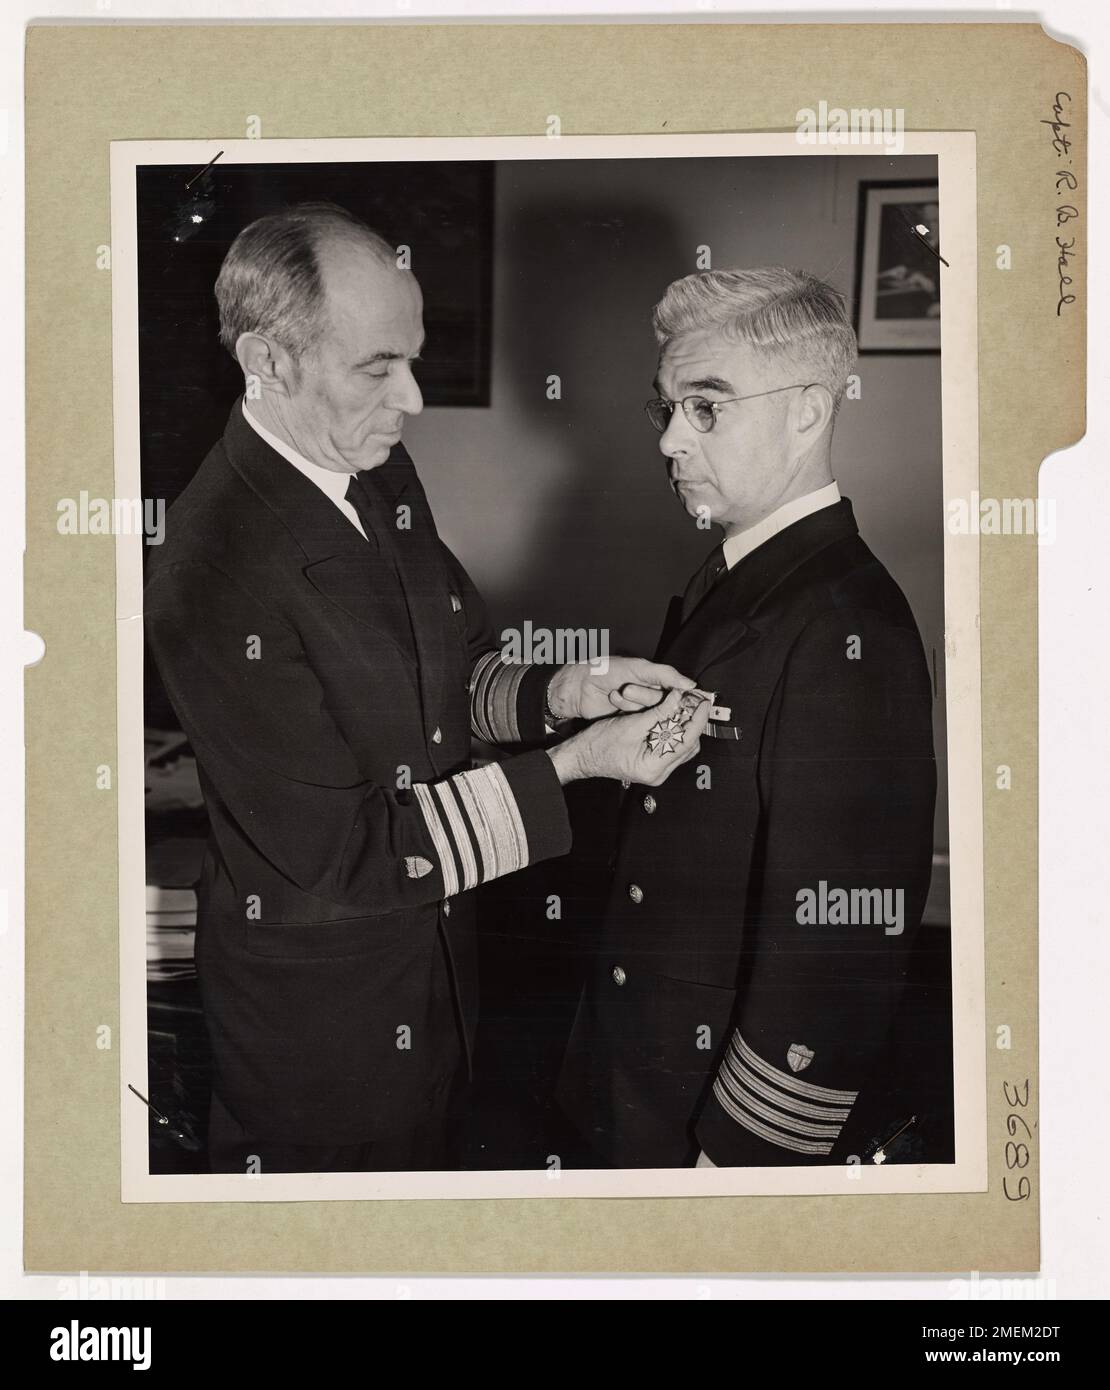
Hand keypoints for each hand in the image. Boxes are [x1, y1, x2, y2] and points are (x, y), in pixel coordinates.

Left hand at [546, 657, 697, 721]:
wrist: (578, 687)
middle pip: (662, 704)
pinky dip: (627, 714)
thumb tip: (690, 684)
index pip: (677, 691)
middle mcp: (649, 695)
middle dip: (645, 697)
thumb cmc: (605, 670)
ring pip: (649, 714)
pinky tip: (616, 703)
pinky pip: (637, 723)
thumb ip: (664, 675)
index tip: (684, 701)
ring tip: (617, 692)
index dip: (680, 696)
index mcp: (655, 679)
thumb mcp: (637, 667)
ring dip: (633, 704)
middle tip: (628, 689)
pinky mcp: (628, 722)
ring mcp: (638, 709)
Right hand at [547, 688, 709, 786]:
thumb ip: (659, 712)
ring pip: (682, 745)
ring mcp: (657, 769)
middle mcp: (658, 772)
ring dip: (683, 725)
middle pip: (688, 744)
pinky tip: (671, 716)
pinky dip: (673, 730)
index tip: (702, 703)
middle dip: (692, 721)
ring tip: (683, 706)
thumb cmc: (598, 744)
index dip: (697, 720)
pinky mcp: (654, 763)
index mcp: (654, 767)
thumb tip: (679, 699)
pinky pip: (671, 746)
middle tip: (693, 701)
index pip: (686, 741)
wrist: (582, 755)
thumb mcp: (631, 724)